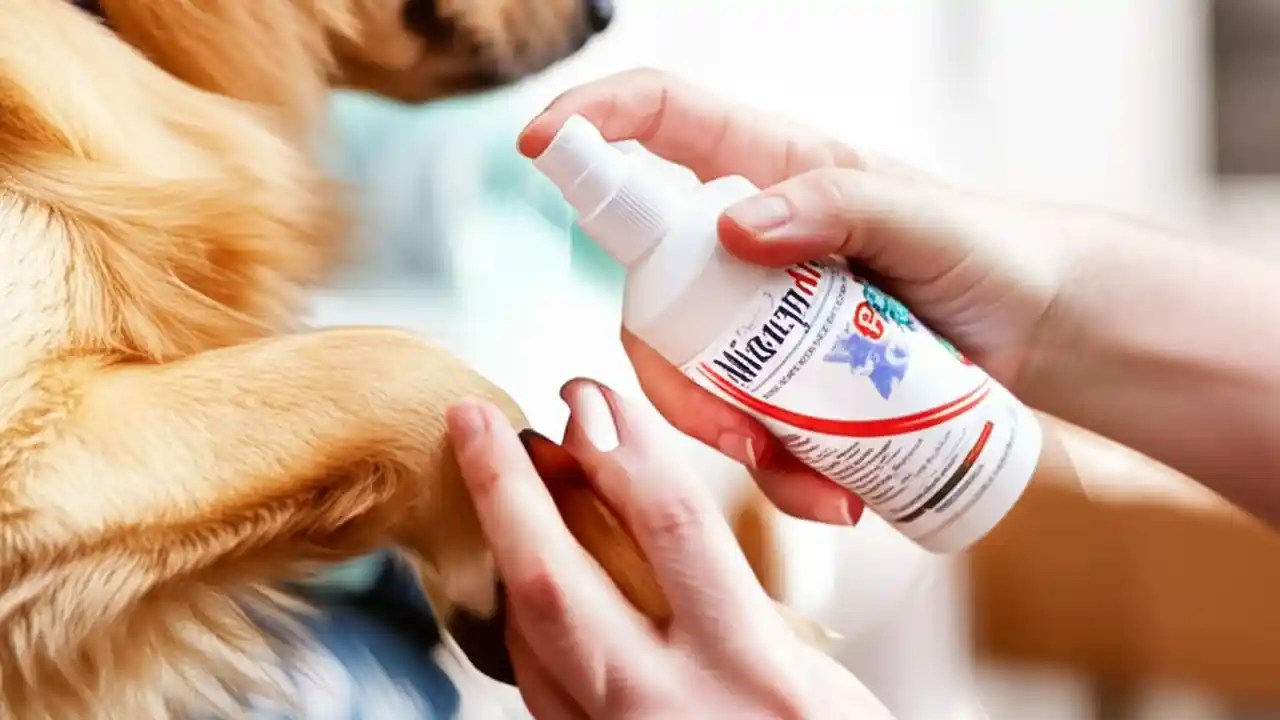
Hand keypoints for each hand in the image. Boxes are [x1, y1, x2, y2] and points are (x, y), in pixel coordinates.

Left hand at [446, 380, 892, 719]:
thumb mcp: (822, 687)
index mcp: (753, 672)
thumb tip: (664, 527)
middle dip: (505, 492)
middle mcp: (673, 709)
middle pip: (558, 582)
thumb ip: (746, 613)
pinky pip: (535, 694)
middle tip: (470, 418)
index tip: (593, 397)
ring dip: (502, 553)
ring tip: (494, 484)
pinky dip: (519, 626)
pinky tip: (519, 583)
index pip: (672, 532)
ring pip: (529, 640)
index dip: (625, 451)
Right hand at [518, 68, 1095, 524]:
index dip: (592, 120)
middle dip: (676, 380)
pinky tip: (832, 500)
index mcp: (773, 171)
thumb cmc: (997, 255)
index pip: (662, 120)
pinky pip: (741, 426)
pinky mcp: (785, 375)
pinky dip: (776, 476)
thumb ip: (837, 206)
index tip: (535, 149)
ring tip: (815, 487)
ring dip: (731, 445)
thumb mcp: (925, 220)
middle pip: (651, 294)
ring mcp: (761, 313)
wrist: (1047, 337)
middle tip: (741, 439)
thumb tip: (731, 226)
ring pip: (688, 376)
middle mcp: (749, 241)